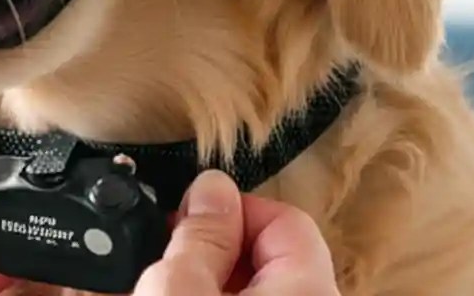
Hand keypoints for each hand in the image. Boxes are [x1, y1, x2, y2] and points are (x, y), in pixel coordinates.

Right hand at [135, 171, 340, 294]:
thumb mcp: (177, 290)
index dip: (230, 208)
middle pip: (273, 258)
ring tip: (163, 289)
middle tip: (169, 258)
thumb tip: (213, 188)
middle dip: (217, 249)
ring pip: (258, 292)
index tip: (187, 217)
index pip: (287, 218)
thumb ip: (200, 234)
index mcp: (310, 291)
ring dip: (211, 283)